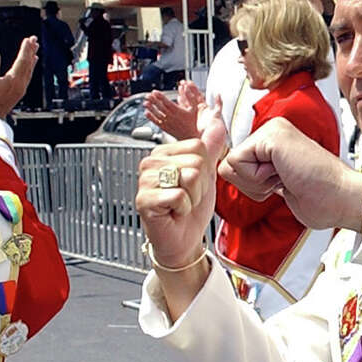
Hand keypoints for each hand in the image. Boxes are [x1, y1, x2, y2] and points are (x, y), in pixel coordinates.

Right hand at [0, 36, 36, 118]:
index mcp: (12, 80)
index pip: (21, 61)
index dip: (25, 49)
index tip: (27, 39)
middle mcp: (20, 83)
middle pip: (28, 63)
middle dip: (30, 49)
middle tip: (33, 38)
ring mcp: (22, 87)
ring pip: (30, 68)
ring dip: (32, 56)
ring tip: (35, 46)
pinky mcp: (21, 89)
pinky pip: (29, 74)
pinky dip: (31, 65)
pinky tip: (33, 59)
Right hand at [135, 111, 227, 268]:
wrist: (184, 240)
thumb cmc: (192, 210)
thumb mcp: (206, 173)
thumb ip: (211, 146)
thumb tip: (217, 120)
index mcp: (164, 153)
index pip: (198, 146)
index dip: (205, 170)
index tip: (194, 184)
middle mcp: (151, 163)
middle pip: (195, 161)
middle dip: (199, 186)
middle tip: (187, 198)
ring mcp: (145, 181)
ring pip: (189, 176)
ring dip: (192, 197)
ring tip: (181, 205)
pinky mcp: (144, 200)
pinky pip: (179, 195)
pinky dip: (183, 209)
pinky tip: (173, 213)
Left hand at [145, 89, 198, 139]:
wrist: (192, 136)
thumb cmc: (193, 122)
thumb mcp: (195, 108)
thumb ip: (191, 97)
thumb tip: (186, 88)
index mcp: (178, 111)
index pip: (167, 102)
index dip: (160, 96)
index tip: (155, 92)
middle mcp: (172, 117)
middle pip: (160, 107)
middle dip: (153, 100)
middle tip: (147, 95)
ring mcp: (168, 123)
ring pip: (157, 114)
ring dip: (150, 108)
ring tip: (145, 103)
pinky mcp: (165, 128)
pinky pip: (156, 122)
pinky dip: (151, 118)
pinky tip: (146, 113)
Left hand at [220, 117, 361, 230]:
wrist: (342, 198)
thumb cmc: (319, 197)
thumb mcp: (275, 183)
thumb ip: (254, 175)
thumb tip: (228, 171)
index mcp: (273, 140)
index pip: (234, 165)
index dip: (251, 185)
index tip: (282, 183)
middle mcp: (271, 130)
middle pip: (229, 164)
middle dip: (251, 184)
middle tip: (284, 181)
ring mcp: (271, 130)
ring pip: (231, 164)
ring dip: (256, 183)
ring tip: (286, 177)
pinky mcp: (271, 137)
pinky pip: (238, 163)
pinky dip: (257, 180)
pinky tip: (283, 175)